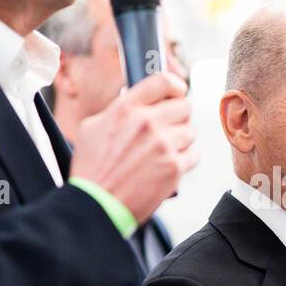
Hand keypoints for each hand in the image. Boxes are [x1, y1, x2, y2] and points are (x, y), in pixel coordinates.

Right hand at [69, 72, 196, 223]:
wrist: (96, 205)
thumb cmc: (91, 169)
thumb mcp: (92, 127)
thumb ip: (118, 110)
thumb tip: (136, 102)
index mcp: (127, 108)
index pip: (164, 81)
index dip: (174, 86)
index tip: (176, 92)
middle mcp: (148, 122)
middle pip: (185, 106)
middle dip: (178, 116)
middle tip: (168, 127)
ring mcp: (163, 145)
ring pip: (190, 131)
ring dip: (180, 140)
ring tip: (162, 152)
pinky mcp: (174, 167)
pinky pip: (194, 154)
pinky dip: (184, 160)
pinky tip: (167, 166)